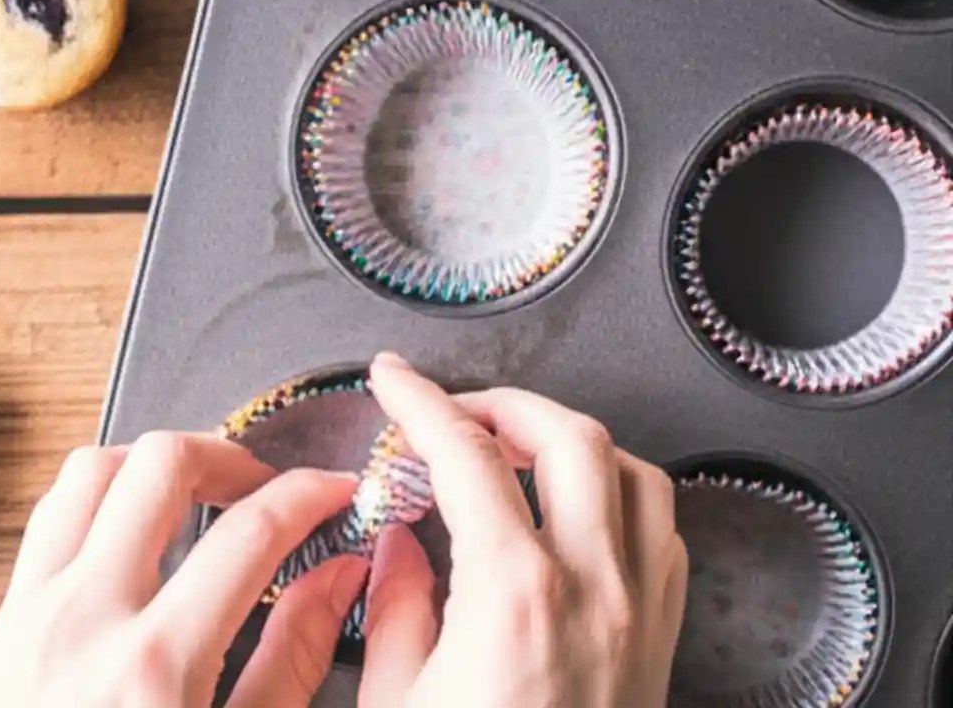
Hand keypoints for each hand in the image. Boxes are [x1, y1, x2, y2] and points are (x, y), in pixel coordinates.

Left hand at [0, 433, 368, 706]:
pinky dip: (104, 493)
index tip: (335, 491)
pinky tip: (140, 525)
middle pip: (160, 466)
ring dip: (157, 463)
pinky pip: (53, 512)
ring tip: (204, 493)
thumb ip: (294, 660)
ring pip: (92, 469)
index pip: (251, 533)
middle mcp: (86, 619)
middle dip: (231, 454)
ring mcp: (34, 611)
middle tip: (267, 486)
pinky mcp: (6, 617)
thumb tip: (341, 575)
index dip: (309, 494)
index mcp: (156, 667)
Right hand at [359, 353, 687, 707]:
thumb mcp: (399, 700)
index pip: (464, 455)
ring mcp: (640, 609)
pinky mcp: (662, 637)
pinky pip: (661, 528)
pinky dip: (620, 492)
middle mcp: (593, 587)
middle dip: (504, 403)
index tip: (394, 380)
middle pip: (568, 437)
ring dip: (570, 440)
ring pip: (631, 471)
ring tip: (517, 448)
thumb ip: (397, 605)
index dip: (421, 402)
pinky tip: (579, 507)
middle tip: (456, 410)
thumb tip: (399, 542)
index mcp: (514, 595)